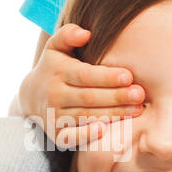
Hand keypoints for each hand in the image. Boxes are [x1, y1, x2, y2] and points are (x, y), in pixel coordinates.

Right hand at [20, 23, 144, 148]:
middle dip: (116, 97)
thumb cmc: (54, 67)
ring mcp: (54, 116)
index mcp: (58, 72)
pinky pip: (72, 137)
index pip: (84, 75)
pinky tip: (105, 131)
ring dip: (112, 115)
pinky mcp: (57, 134)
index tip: (129, 76)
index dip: (106, 77)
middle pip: (88, 97)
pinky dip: (86, 135)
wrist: (31, 96)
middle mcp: (54, 95)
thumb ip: (68, 35)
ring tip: (136, 111)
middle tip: (140, 95)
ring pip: (85, 116)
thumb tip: (85, 34)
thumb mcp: (56, 47)